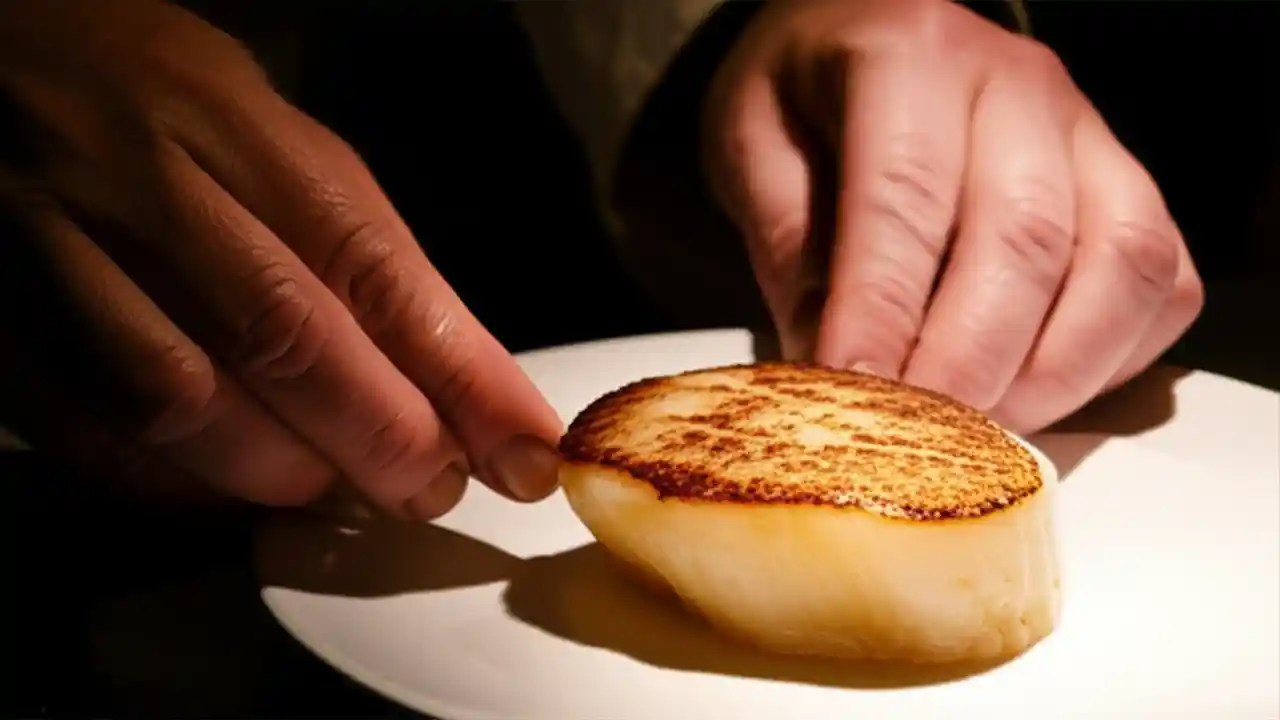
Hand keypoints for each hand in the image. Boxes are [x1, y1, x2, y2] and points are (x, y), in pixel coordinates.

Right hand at [0, 0, 561, 517]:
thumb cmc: (161, 102)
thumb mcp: (275, 138)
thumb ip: (359, 249)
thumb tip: (456, 382)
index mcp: (233, 124)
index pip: (374, 267)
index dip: (462, 378)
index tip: (525, 449)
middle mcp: (141, 181)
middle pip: (286, 339)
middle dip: (385, 439)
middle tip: (437, 486)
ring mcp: (51, 248)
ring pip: (184, 400)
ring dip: (287, 471)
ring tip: (342, 487)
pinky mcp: (1, 319)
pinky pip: (93, 431)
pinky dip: (183, 482)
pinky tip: (237, 484)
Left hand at [702, 0, 1203, 432]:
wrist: (869, 34)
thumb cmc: (804, 99)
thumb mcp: (753, 145)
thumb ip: (792, 248)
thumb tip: (835, 379)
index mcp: (908, 54)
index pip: (906, 195)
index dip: (883, 309)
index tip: (855, 394)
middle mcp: (1018, 85)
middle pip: (1025, 237)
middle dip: (968, 362)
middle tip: (914, 437)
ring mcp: (1090, 134)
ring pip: (1122, 264)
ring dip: (1052, 374)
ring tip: (979, 430)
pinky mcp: (1129, 186)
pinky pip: (1160, 284)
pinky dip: (1109, 360)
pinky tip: (1037, 393)